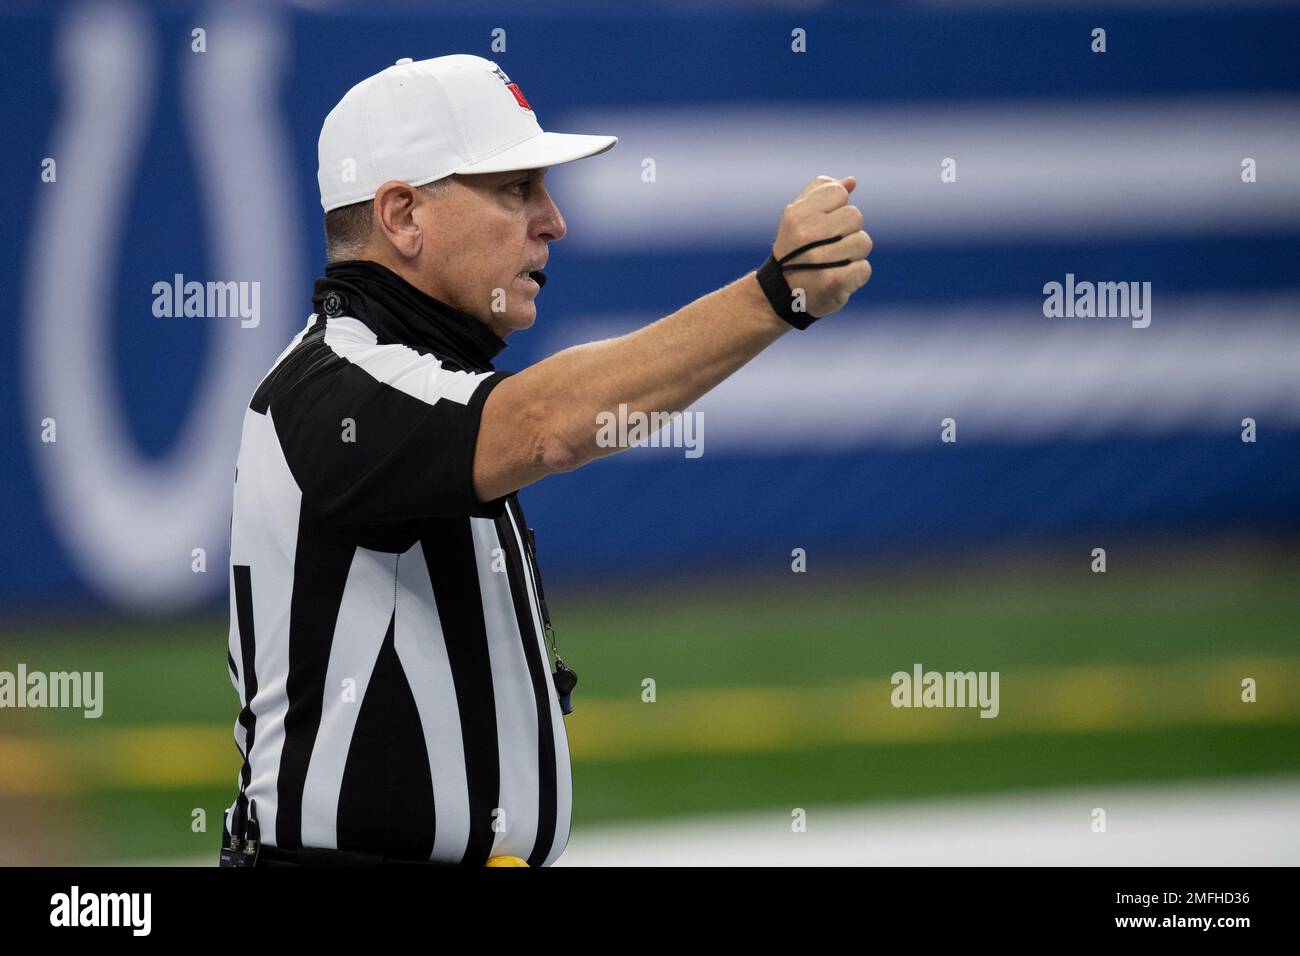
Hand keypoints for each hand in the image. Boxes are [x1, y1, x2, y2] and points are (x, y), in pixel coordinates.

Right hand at [771, 175, 872, 318]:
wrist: (781, 296)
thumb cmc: (794, 251)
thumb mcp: (797, 217)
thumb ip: (821, 193)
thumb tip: (851, 182)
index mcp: (797, 214)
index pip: (839, 192)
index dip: (837, 208)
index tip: (823, 225)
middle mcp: (806, 234)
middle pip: (855, 216)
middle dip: (848, 231)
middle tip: (829, 247)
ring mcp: (820, 259)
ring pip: (863, 242)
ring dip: (853, 254)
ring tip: (834, 263)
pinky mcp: (834, 282)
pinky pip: (864, 268)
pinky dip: (856, 276)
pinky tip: (839, 279)